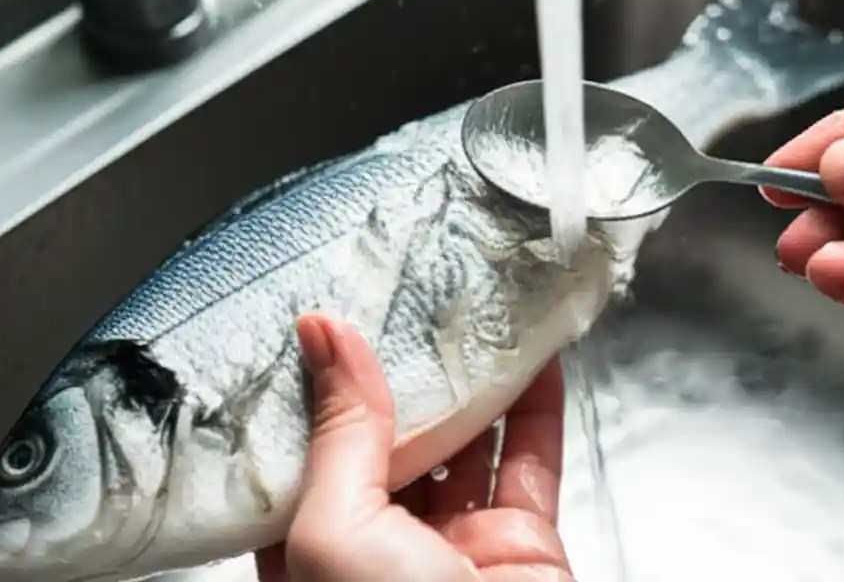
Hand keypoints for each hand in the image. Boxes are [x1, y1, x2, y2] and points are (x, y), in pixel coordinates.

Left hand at [256, 314, 572, 581]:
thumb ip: (339, 432)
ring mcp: (454, 544)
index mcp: (311, 549)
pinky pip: (529, 460)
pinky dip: (536, 406)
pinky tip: (534, 355)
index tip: (325, 314)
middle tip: (403, 293)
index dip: (316, 382)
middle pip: (390, 435)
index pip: (307, 447)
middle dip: (399, 369)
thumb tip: (322, 337)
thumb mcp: (336, 533)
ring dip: (473, 378)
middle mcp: (378, 546)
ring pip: (464, 440)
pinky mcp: (521, 543)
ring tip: (471, 308)